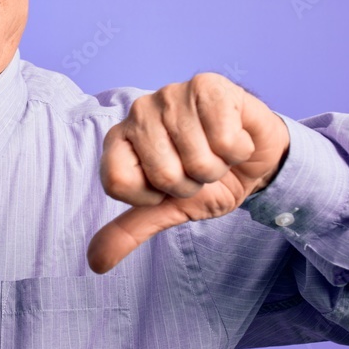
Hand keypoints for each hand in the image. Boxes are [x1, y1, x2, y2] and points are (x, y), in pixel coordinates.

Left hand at [87, 73, 289, 272]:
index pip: (116, 182)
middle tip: (198, 169)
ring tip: (217, 153)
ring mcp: (172, 94)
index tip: (165, 188)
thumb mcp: (167, 209)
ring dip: (217, 167)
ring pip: (198, 161)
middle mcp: (139, 112)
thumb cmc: (205, 179)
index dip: (150, 196)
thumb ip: (130, 230)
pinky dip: (237, 150)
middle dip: (191, 184)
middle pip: (163, 176)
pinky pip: (225, 141)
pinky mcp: (208, 85)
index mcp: (119, 139)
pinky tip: (234, 136)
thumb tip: (96, 262)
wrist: (253, 158)